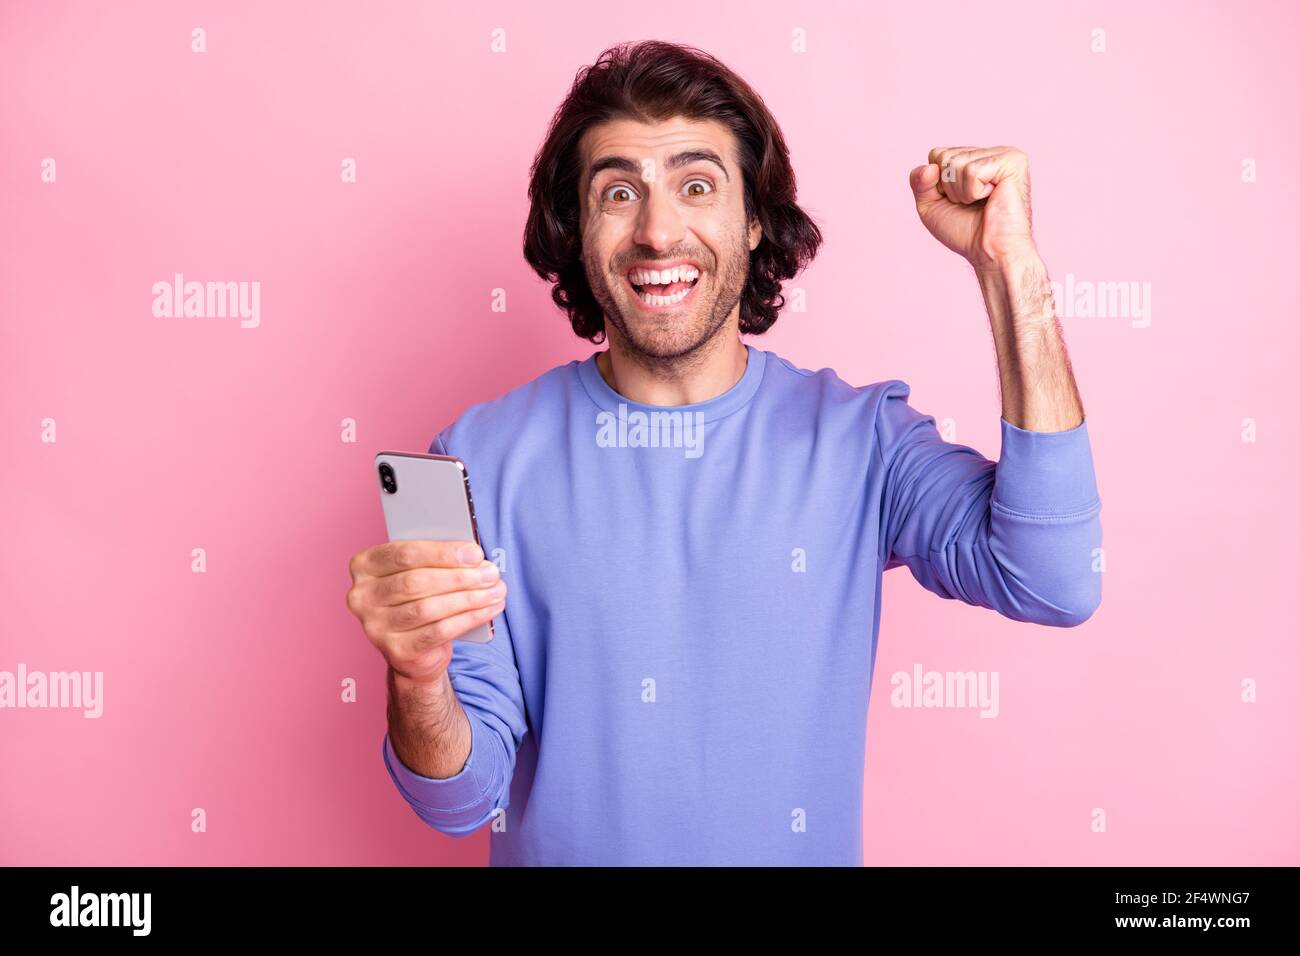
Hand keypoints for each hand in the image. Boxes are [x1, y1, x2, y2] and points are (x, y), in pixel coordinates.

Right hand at [346, 540, 505, 685]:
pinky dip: (468, 619)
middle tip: (491, 573)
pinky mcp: (395, 651)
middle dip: (460, 577)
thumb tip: (473, 556)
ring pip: (428, 608)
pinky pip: (437, 632)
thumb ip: (438, 560)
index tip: (475, 553)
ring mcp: (375, 626)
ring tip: (496, 591)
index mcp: (365, 566)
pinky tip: (489, 609)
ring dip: (468, 598)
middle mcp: (362, 596)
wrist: (413, 649)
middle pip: (416, 582)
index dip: (443, 553)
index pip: (403, 554)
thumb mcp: (422, 572)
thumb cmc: (419, 598)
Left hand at [909, 146, 1035, 270]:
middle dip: (949, 188)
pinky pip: (972, 171)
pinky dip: (973, 192)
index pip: (937, 154)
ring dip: (962, 193)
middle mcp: (990, 152)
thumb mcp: (930, 206)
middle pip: (944, 156)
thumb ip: (919, 182)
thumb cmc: (965, 233)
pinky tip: (991, 199)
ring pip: (957, 163)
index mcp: (975, 158)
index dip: (937, 184)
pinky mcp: (1012, 161)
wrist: (991, 253)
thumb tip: (929, 167)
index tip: (957, 201)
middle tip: (971, 204)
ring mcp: (1004, 153)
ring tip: (981, 203)